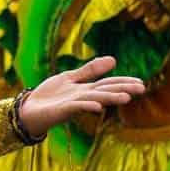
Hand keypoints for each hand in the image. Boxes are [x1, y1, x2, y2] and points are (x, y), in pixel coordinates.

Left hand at [18, 56, 144, 137]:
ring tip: (125, 97)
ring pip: (93, 99)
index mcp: (85, 90)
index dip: (123, 82)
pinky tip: (97, 105)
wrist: (28, 109)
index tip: (141, 83)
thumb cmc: (49, 96)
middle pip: (104, 92)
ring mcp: (72, 105)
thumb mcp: (70, 78)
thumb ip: (89, 71)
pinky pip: (75, 108)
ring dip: (109, 98)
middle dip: (122, 90)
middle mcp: (82, 98)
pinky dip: (86, 106)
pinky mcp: (60, 111)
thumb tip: (113, 59)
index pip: (107, 84)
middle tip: (141, 88)